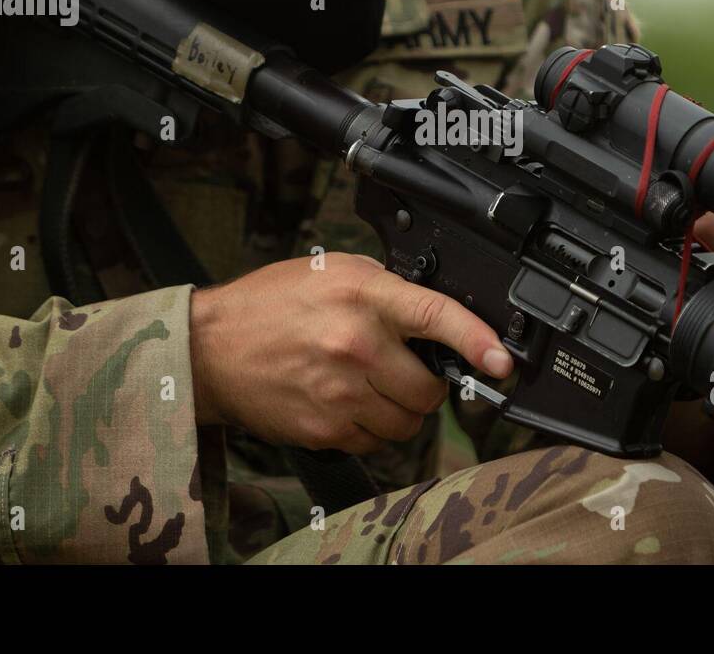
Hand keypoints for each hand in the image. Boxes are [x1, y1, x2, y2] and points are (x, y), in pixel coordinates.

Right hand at [188, 253, 511, 453]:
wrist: (209, 347)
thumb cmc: (270, 305)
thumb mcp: (332, 271)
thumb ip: (387, 288)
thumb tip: (438, 315)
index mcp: (363, 296)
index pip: (437, 317)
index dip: (478, 341)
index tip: (503, 362)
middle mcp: (356, 344)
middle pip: (429, 388)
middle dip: (425, 383)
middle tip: (399, 368)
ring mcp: (341, 391)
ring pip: (406, 422)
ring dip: (399, 410)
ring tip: (367, 385)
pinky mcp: (325, 428)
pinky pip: (374, 441)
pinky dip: (368, 428)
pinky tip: (343, 402)